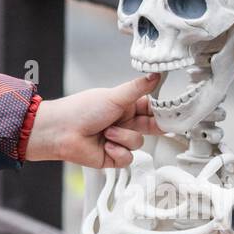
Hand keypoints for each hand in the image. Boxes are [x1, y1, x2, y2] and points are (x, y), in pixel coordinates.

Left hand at [23, 73, 163, 168]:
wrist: (61, 132)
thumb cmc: (81, 110)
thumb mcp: (114, 97)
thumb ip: (138, 88)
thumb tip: (155, 75)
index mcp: (125, 106)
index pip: (151, 108)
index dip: (162, 110)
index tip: (172, 110)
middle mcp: (123, 123)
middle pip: (150, 127)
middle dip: (152, 126)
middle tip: (156, 124)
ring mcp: (119, 140)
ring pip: (139, 143)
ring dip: (123, 137)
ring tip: (107, 132)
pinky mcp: (113, 157)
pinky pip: (128, 158)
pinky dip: (117, 152)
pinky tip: (106, 145)